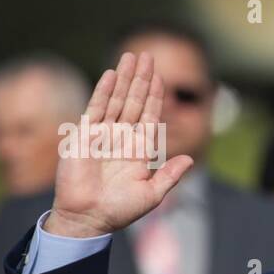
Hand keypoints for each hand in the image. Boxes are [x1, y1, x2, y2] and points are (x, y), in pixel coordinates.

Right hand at [45, 51, 193, 237]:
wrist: (88, 217)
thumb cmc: (120, 209)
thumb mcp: (152, 194)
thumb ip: (170, 175)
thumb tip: (189, 159)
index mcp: (140, 149)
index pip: (150, 116)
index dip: (156, 96)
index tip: (161, 77)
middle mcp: (122, 137)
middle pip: (134, 101)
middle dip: (141, 79)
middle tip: (148, 55)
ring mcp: (103, 134)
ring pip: (116, 99)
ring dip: (124, 78)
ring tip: (132, 56)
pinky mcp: (84, 134)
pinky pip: (96, 108)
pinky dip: (104, 91)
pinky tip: (112, 74)